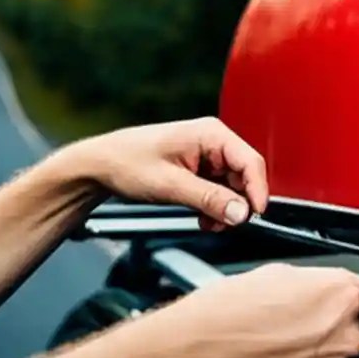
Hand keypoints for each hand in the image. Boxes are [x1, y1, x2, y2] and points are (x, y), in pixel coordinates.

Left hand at [57, 117, 267, 229]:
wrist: (100, 166)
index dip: (257, 191)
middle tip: (224, 223)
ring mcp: (206, 156)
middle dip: (236, 204)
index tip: (255, 215)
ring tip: (206, 221)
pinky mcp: (199, 170)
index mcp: (210, 134)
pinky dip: (214, 208)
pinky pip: (219, 191)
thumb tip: (240, 212)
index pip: (250, 162)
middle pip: (244, 177)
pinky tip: (201, 217)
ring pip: (233, 188)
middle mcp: (212, 142)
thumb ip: (209, 199)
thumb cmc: (126, 162)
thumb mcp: (170, 185)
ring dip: (224, 209)